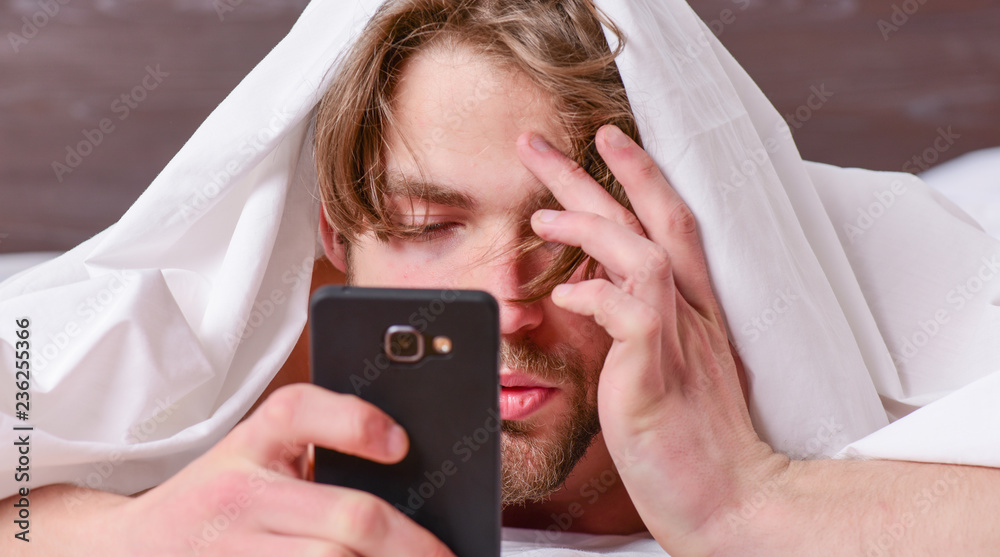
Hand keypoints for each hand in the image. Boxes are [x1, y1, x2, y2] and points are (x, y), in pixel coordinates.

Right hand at [103, 384, 454, 555]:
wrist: (124, 549)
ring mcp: (233, 550)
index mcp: (250, 445)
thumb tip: (408, 479)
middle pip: (347, 517)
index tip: (400, 444)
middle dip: (412, 545)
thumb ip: (316, 460)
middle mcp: (238, 494)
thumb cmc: (212, 502)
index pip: (299, 412)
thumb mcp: (252, 461)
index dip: (356, 423)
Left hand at [517, 125, 786, 554]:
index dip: (639, 175)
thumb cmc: (692, 442)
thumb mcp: (664, 368)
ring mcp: (681, 337)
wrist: (731, 501)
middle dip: (594, 172)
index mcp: (695, 308)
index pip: (670, 222)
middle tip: (536, 142)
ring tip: (541, 217)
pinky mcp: (661, 370)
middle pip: (653, 217)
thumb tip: (586, 291)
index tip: (603, 142)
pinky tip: (564, 295)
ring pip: (642, 250)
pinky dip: (594, 294)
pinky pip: (632, 311)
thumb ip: (634, 323)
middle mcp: (693, 312)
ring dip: (588, 225)